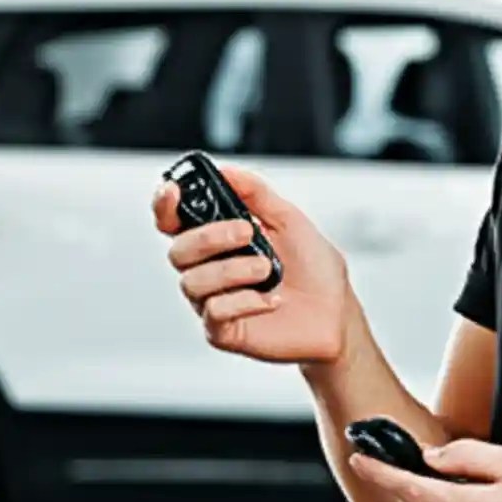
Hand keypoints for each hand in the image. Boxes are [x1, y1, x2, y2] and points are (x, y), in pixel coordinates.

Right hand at [152, 163, 360, 364]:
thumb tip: (227, 171)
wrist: (336, 313)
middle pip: (178, 251)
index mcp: (220, 240)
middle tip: (248, 233)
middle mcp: (210, 269)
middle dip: (210, 237)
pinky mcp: (224, 330)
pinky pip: (213, 313)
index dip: (165, 206)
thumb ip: (256, 194)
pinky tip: (269, 300)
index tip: (173, 191)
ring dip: (233, 270)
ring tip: (267, 270)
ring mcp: (214, 300)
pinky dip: (244, 301)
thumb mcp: (290, 220)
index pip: (175, 222)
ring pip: (193, 282)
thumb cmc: (314, 269)